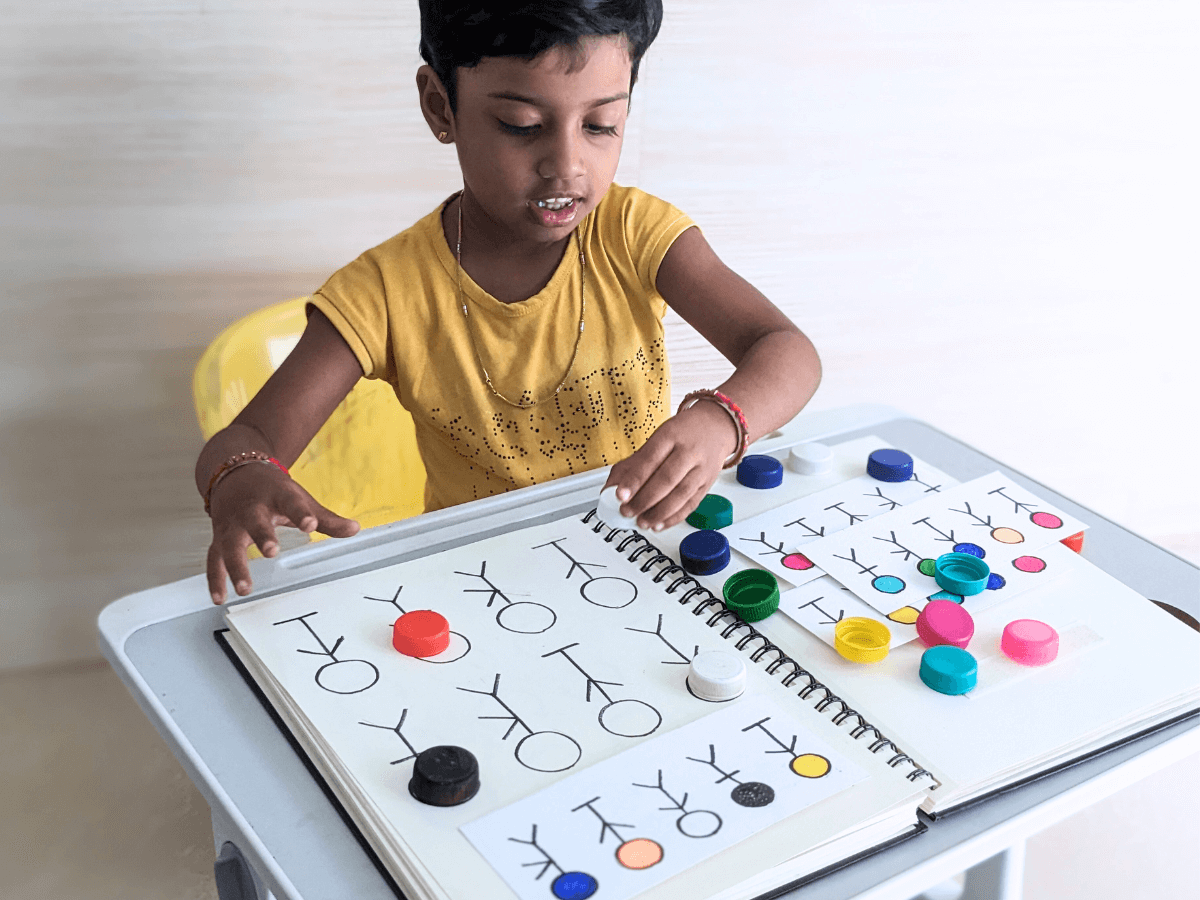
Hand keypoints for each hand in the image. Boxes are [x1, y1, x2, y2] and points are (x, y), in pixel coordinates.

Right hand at [206, 463, 358, 603]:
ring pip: (230, 544)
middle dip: (262, 536)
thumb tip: (355, 529)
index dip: (301, 513)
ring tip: (245, 588)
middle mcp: (251, 509)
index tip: (310, 523)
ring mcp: (232, 524)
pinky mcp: (219, 537)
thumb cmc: (272, 489)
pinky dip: (215, 579)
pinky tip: (220, 598)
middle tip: (271, 552)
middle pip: (255, 522)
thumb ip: (326, 518)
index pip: (291, 503)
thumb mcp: (299, 498)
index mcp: (276, 496)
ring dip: (235, 566)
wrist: (235, 473)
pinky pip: (214, 559)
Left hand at [605, 400, 737, 530]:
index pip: (650, 459)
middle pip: (666, 479)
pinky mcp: (708, 484)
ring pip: (681, 495)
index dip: (634, 480)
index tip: (620, 495)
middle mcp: (689, 451)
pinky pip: (691, 504)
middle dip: (644, 500)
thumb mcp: (656, 438)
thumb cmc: (682, 433)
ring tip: (642, 522)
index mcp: (671, 435)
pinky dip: (674, 518)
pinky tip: (659, 524)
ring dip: (659, 513)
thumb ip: (633, 463)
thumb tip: (610, 489)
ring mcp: (701, 469)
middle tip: (627, 511)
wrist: (715, 427)